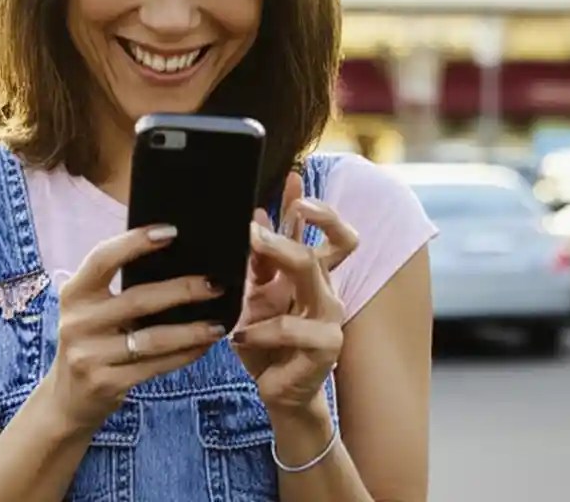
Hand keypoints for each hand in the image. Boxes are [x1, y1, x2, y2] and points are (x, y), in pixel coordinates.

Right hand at [40, 225, 226, 432]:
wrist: (68, 399)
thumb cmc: (92, 341)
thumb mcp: (91, 309)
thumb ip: (117, 286)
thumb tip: (174, 256)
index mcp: (74, 293)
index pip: (102, 259)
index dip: (135, 242)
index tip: (172, 231)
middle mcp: (77, 322)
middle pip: (137, 300)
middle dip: (182, 290)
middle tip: (215, 284)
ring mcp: (89, 356)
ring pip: (152, 339)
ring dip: (191, 330)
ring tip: (218, 324)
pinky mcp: (106, 383)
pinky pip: (155, 367)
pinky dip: (184, 355)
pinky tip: (203, 346)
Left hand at [232, 173, 358, 419]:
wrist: (278, 392)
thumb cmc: (266, 343)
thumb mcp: (254, 297)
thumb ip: (258, 261)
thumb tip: (254, 215)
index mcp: (310, 275)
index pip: (324, 232)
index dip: (314, 204)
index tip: (293, 178)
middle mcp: (325, 290)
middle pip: (326, 244)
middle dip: (297, 223)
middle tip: (262, 217)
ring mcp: (329, 317)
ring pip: (313, 274)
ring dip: (278, 258)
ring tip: (251, 249)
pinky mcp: (325, 347)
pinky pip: (294, 328)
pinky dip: (264, 327)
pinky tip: (240, 333)